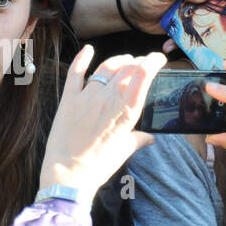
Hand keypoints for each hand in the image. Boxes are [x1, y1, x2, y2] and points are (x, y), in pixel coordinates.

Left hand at [39, 45, 166, 197]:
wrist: (68, 175)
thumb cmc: (98, 166)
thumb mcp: (124, 151)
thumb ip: (138, 140)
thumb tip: (150, 138)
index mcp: (126, 113)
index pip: (143, 77)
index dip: (152, 62)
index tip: (158, 58)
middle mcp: (108, 100)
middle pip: (126, 69)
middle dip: (137, 61)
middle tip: (142, 62)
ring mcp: (87, 98)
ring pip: (105, 68)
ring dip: (117, 61)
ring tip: (124, 61)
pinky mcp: (69, 100)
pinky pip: (76, 73)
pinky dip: (83, 59)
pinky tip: (88, 50)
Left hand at [119, 0, 210, 33]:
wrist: (131, 12)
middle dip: (214, 13)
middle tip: (214, 25)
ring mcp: (192, 6)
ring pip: (205, 18)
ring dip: (199, 30)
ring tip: (189, 39)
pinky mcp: (187, 21)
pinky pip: (192, 31)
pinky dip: (182, 40)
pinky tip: (169, 45)